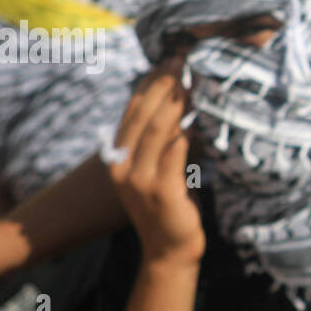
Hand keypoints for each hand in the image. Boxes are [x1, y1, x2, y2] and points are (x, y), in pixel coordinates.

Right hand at [106, 62, 203, 265]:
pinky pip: (172, 156)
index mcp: (117, 156)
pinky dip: (182, 135)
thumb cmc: (167, 205)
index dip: (149, 83)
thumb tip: (177, 103)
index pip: (131, 110)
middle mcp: (122, 166)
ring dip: (173, 103)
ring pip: (155, 131)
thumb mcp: (156, 168)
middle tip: (181, 61)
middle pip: (141, 115)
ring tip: (188, 82)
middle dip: (161, 84)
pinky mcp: (162, 193)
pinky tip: (193, 120)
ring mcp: (140, 180)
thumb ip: (159, 141)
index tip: (167, 61)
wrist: (169, 249)